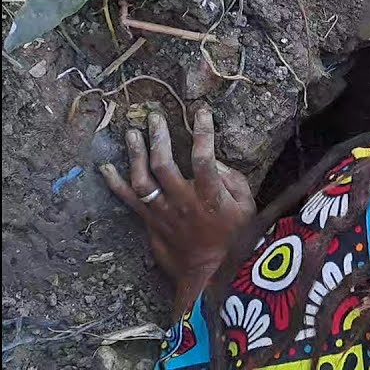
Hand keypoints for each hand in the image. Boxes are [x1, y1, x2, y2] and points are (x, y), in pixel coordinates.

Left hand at [99, 106, 254, 315]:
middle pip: (164, 163)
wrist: (210, 274)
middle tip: (154, 117)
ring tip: (131, 133)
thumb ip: (233, 181)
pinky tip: (106, 168)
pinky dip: (115, 184)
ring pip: (142, 179)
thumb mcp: (247, 207)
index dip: (202, 132)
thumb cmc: (235, 240)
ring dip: (135, 154)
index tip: (200, 112)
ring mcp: (163, 212)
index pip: (204, 157)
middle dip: (158, 137)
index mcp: (210, 196)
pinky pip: (129, 200)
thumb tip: (216, 162)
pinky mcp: (150, 222)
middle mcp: (182, 201)